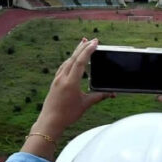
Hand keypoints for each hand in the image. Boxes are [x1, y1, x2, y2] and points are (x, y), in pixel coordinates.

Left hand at [26, 38, 112, 157]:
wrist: (49, 122)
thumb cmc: (67, 115)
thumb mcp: (85, 105)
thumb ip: (98, 97)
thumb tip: (111, 94)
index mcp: (71, 82)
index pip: (80, 62)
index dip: (88, 50)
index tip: (95, 42)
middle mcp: (62, 78)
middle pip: (73, 58)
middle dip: (82, 47)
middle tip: (91, 39)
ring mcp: (57, 79)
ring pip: (67, 61)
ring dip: (75, 52)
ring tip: (82, 44)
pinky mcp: (54, 82)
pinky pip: (63, 67)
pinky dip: (70, 61)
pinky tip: (72, 60)